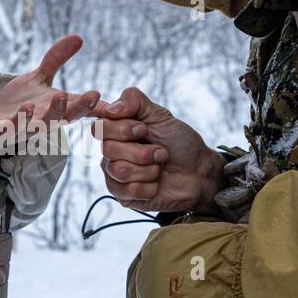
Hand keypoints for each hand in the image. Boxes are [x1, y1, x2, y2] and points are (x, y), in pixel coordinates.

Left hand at [0, 34, 99, 155]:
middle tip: (93, 96)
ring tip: (61, 95)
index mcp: (55, 109)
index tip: (112, 99)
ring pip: (43, 125)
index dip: (95, 105)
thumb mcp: (38, 79)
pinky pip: (13, 128)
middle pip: (66, 117)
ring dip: (54, 112)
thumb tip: (78, 37)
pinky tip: (28, 106)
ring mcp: (25, 128)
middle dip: (80, 107)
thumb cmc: (18, 104)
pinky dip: (22, 119)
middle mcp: (44, 121)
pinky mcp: (2, 132)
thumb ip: (56, 60)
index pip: (79, 108)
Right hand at [92, 87, 226, 211]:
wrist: (198, 172)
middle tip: (160, 151)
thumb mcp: (161, 116)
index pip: (99, 128)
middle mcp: (111, 152)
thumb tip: (110, 108)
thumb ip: (135, 101)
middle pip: (108, 150)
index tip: (143, 130)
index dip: (121, 130)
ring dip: (148, 169)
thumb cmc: (179, 143)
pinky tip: (156, 183)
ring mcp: (115, 175)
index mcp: (116, 131)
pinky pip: (128, 190)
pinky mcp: (123, 196)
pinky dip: (150, 186)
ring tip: (159, 167)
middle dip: (142, 151)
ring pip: (119, 171)